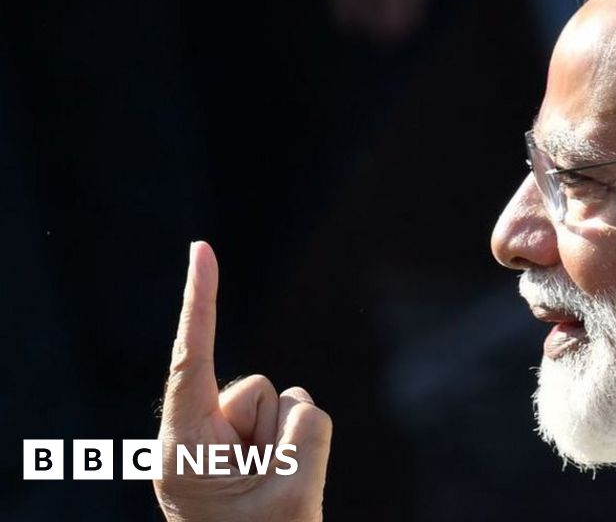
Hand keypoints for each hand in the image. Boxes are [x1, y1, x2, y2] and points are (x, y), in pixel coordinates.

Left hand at [153, 242, 332, 521]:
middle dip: (279, 431)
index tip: (201, 248)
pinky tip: (277, 483)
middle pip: (260, 389)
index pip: (191, 361)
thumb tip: (299, 405)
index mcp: (182, 450)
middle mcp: (195, 435)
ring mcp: (219, 438)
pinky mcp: (240, 442)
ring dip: (288, 444)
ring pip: (281, 401)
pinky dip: (294, 446)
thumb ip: (305, 433)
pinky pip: (291, 416)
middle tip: (267, 490)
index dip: (200, 302)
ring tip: (269, 494)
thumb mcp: (292, 495)